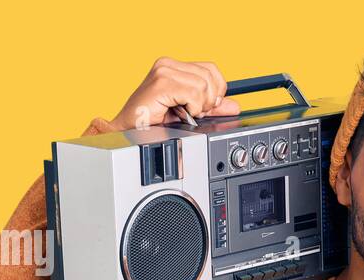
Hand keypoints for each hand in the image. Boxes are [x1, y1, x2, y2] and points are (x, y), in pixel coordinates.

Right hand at [110, 58, 241, 130]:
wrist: (130, 131)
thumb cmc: (151, 122)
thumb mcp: (189, 111)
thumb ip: (210, 106)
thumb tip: (233, 105)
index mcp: (173, 66)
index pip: (211, 69)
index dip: (216, 90)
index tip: (205, 106)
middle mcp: (168, 64)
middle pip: (210, 76)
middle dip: (208, 100)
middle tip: (193, 112)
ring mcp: (164, 72)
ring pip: (203, 85)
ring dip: (198, 106)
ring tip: (184, 113)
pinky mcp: (161, 83)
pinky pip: (193, 94)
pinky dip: (192, 108)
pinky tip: (180, 113)